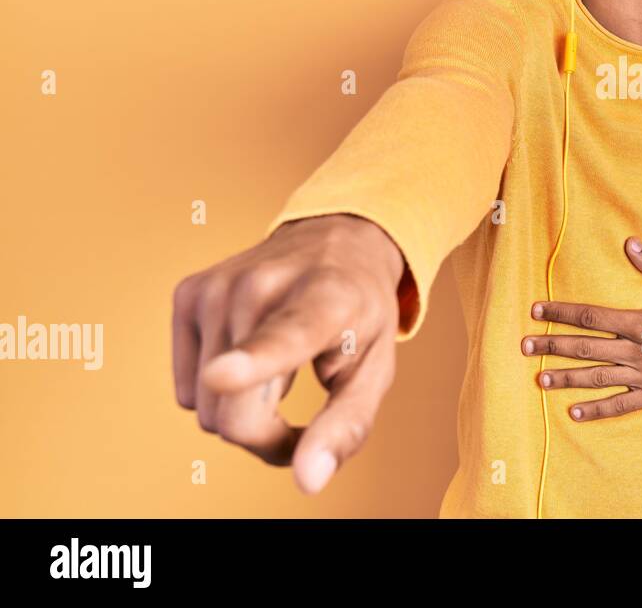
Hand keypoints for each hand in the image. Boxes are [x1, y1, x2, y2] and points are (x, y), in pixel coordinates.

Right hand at [171, 213, 404, 492]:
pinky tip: (249, 357)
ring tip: (281, 377)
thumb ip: (346, 427)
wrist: (335, 239)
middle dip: (266, 436)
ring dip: (243, 413)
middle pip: (234, 412)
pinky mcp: (187, 294)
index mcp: (326, 300)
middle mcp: (264, 285)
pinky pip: (186, 389)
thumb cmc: (360, 313)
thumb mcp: (375, 369)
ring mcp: (218, 286)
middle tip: (301, 416)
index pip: (285, 337)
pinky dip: (218, 391)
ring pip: (206, 408)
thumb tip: (308, 481)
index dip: (252, 362)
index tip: (222, 374)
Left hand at [521, 237, 641, 420]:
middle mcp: (637, 351)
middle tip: (525, 346)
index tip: (537, 312)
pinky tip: (573, 411)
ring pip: (597, 378)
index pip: (593, 317)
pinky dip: (596, 410)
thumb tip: (629, 242)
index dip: (562, 313)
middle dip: (553, 346)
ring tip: (541, 379)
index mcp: (641, 322)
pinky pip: (620, 406)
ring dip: (567, 378)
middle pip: (586, 348)